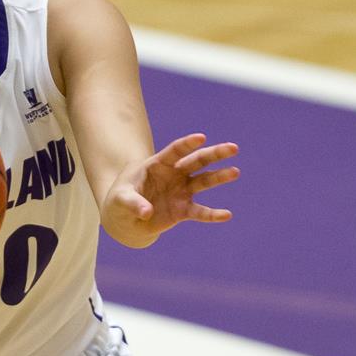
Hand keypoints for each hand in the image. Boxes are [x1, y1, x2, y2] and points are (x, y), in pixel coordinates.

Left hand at [101, 133, 239, 247]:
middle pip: (197, 161)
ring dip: (219, 177)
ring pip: (204, 181)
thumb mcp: (120, 200)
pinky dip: (212, 214)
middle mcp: (174, 174)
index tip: (201, 137)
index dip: (187, 144)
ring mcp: (181, 191)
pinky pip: (200, 212)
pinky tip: (226, 215)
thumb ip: (132, 202)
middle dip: (215, 154)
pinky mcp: (183, 210)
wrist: (126, 218)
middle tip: (233, 147)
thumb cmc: (121, 201)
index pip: (175, 151)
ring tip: (235, 171)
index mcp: (158, 164)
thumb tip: (146, 212)